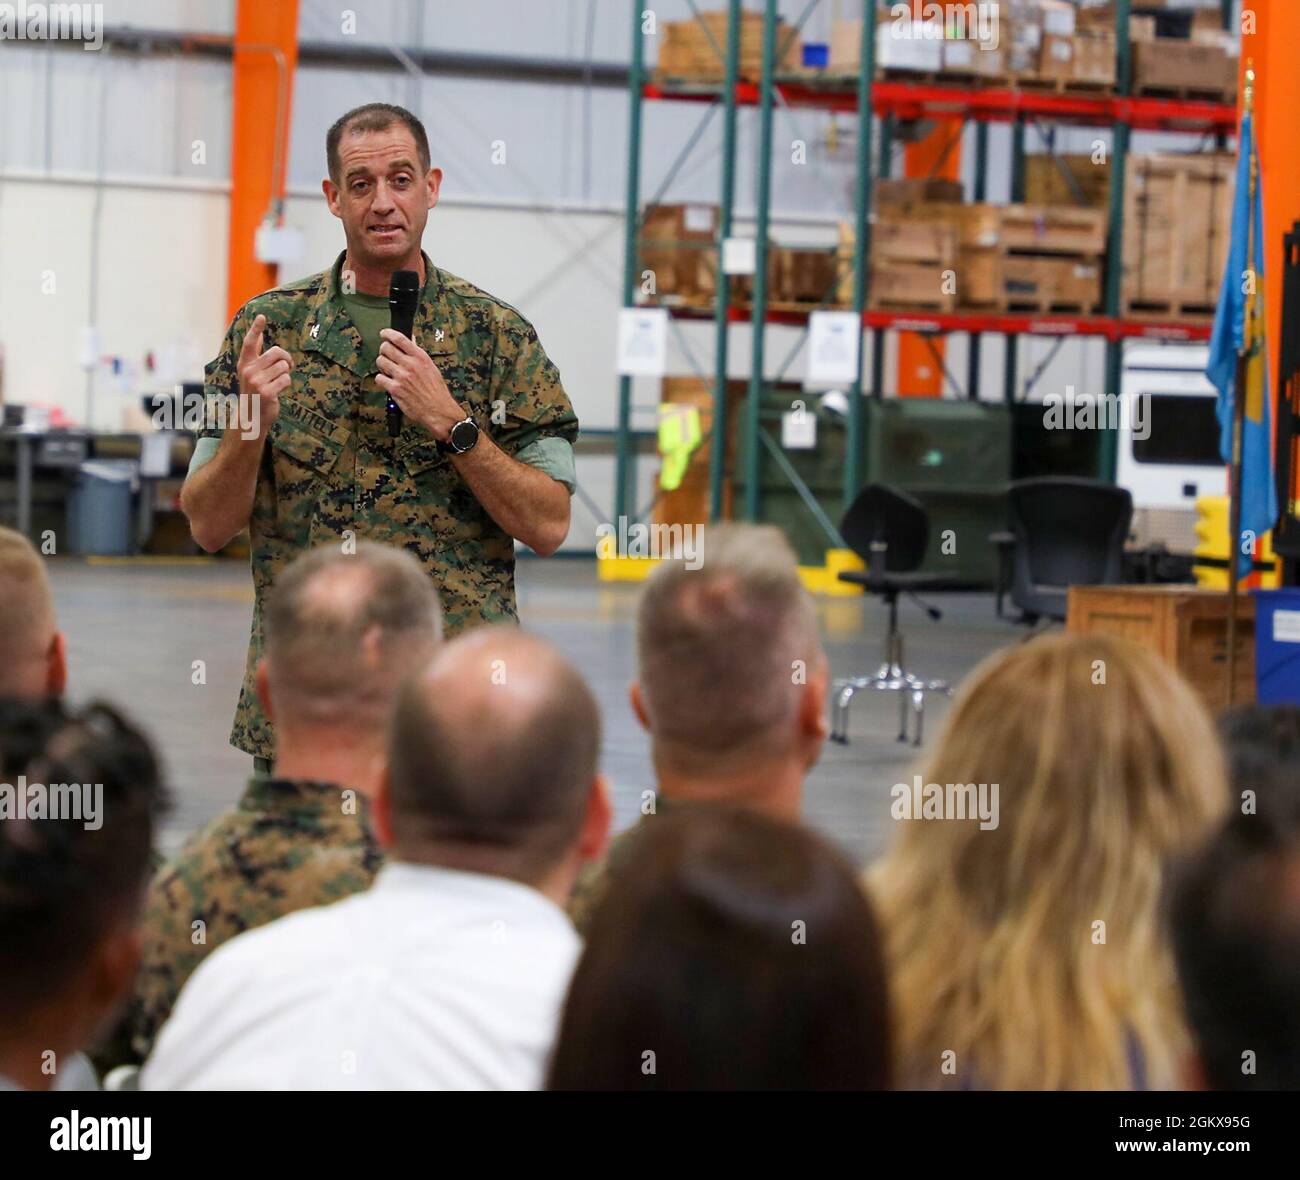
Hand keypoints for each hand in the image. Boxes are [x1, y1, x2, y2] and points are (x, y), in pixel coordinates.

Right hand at [236, 314, 291, 438]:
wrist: (251, 418)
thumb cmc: (254, 393)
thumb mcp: (250, 373)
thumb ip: (255, 355)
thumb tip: (259, 336)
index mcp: (244, 364)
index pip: (250, 343)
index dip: (256, 328)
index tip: (262, 316)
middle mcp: (248, 371)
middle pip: (277, 353)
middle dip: (286, 359)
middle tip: (287, 367)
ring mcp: (257, 382)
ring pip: (284, 366)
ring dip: (286, 374)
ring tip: (278, 382)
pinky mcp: (267, 392)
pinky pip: (286, 379)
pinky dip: (286, 384)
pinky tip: (278, 391)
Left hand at [376, 329, 464, 440]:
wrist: (438, 410)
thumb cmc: (437, 391)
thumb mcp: (431, 368)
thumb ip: (418, 354)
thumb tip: (411, 342)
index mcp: (420, 357)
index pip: (400, 338)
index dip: (388, 333)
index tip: (384, 333)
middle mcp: (410, 365)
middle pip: (386, 348)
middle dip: (384, 350)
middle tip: (386, 355)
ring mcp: (401, 376)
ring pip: (380, 361)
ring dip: (382, 365)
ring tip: (388, 370)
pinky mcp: (394, 389)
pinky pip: (379, 378)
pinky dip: (382, 380)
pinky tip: (388, 382)